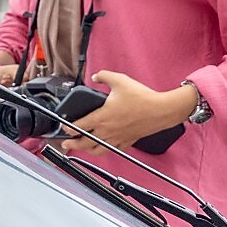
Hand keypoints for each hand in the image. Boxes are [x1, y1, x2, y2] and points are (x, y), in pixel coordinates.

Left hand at [60, 71, 195, 155]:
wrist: (162, 110)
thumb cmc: (142, 97)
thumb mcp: (120, 80)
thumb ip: (105, 76)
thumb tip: (96, 76)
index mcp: (101, 117)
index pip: (78, 126)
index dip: (68, 128)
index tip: (64, 128)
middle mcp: (106, 131)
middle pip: (84, 143)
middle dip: (72, 144)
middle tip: (66, 143)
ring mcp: (116, 138)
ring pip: (96, 150)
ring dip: (86, 150)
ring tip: (81, 149)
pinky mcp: (127, 142)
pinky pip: (112, 150)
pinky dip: (104, 151)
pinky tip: (102, 148)